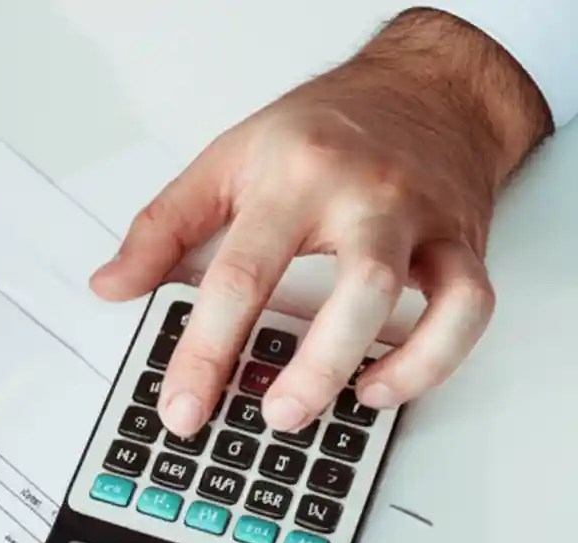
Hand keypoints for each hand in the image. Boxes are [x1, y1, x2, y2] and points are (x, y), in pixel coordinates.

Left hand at [90, 8, 551, 436]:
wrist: (421, 88)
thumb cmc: (319, 127)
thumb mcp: (223, 161)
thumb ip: (162, 228)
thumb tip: (112, 286)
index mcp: (292, 176)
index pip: (241, 275)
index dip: (207, 351)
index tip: (182, 405)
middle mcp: (363, 195)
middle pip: (352, 288)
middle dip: (312, 368)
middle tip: (268, 417)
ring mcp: (418, 219)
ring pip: (421, 299)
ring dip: (377, 367)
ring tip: (324, 407)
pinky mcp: (461, 242)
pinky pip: (468, 309)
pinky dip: (432, 359)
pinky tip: (382, 387)